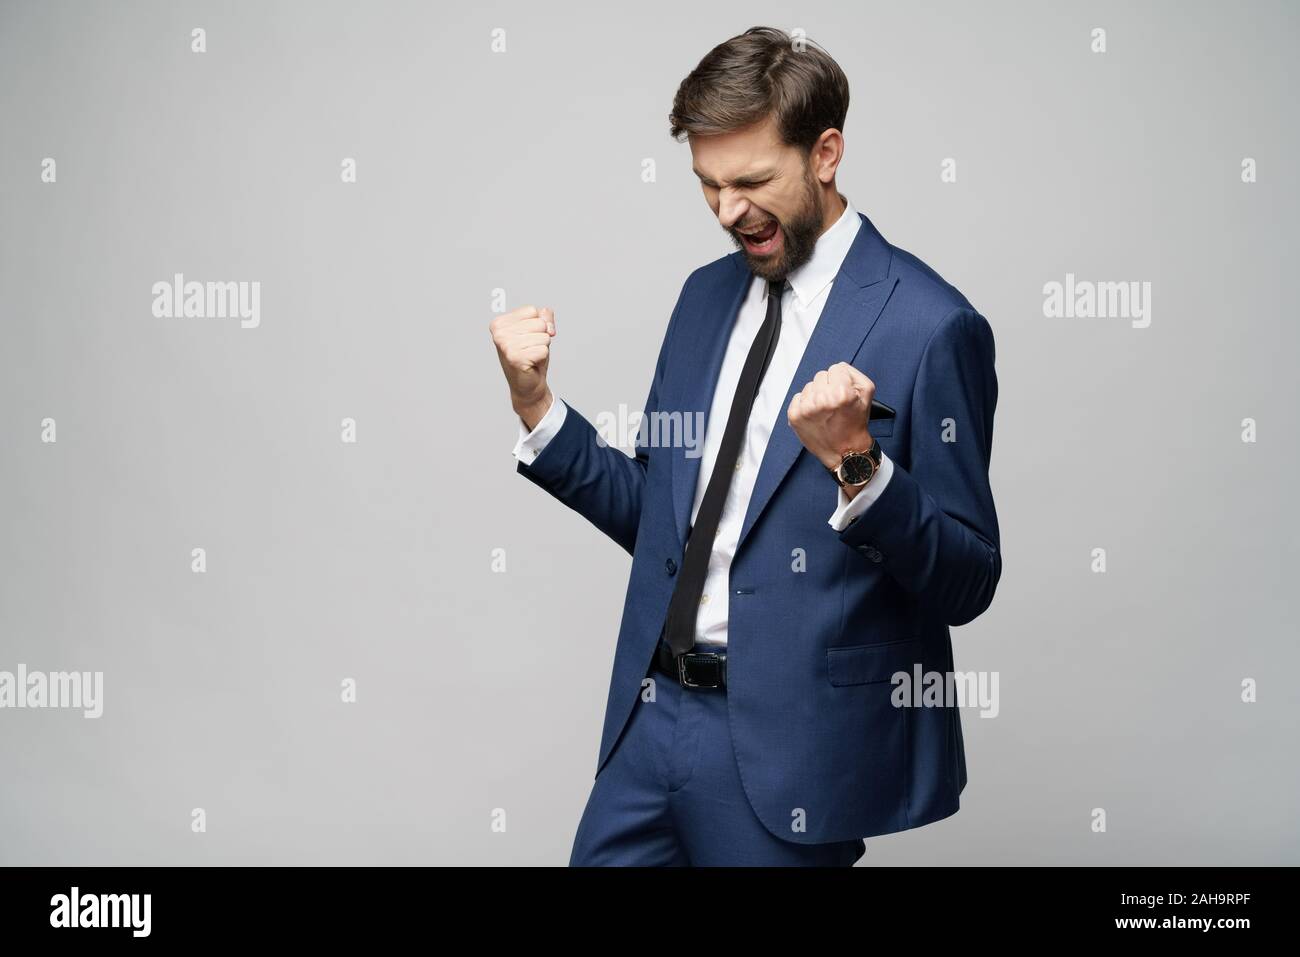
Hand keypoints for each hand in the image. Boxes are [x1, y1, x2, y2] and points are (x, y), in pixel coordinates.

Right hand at [489, 304, 555, 429]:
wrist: (528, 385)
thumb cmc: (531, 356)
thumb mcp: (537, 331)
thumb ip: (544, 317)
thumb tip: (547, 324)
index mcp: (499, 323)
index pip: (532, 311)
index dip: (538, 324)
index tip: (529, 337)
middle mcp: (499, 334)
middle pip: (539, 323)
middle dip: (541, 336)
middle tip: (530, 349)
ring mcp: (506, 346)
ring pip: (543, 336)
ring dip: (542, 348)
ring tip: (531, 356)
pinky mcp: (515, 358)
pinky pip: (543, 349)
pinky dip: (542, 357)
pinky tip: (532, 364)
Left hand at [787, 361, 874, 471]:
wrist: (845, 451)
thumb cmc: (855, 423)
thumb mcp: (867, 394)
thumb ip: (853, 373)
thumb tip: (837, 369)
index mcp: (841, 393)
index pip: (835, 368)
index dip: (842, 380)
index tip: (844, 393)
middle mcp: (821, 400)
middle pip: (821, 376)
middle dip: (828, 386)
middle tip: (835, 404)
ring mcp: (806, 408)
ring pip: (809, 386)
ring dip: (816, 395)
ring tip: (825, 411)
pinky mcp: (794, 416)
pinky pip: (798, 397)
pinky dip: (805, 404)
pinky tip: (815, 415)